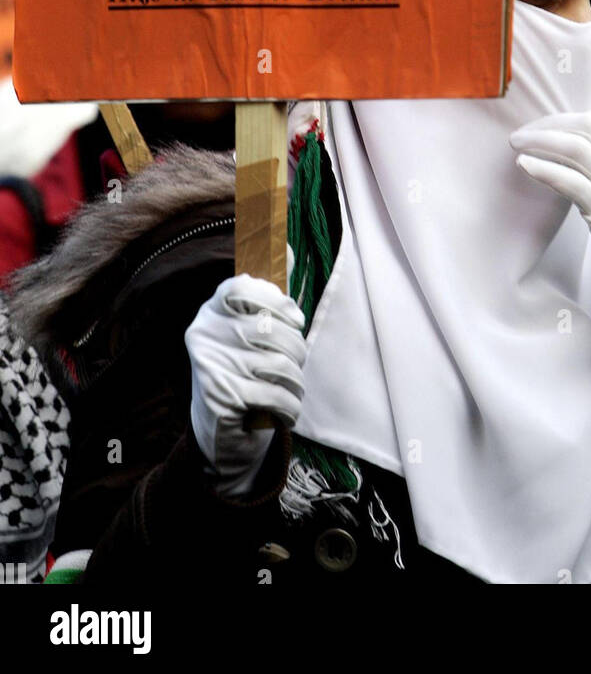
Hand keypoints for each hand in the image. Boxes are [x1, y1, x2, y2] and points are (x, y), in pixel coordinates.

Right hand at [185, 274, 306, 496]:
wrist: (219, 436)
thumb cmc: (244, 373)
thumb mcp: (251, 331)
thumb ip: (268, 294)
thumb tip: (286, 244)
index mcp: (212, 311)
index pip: (245, 287)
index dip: (278, 301)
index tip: (294, 319)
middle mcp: (204, 333)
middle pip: (271, 328)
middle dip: (296, 350)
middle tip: (296, 365)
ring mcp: (209, 366)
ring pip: (277, 364)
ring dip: (296, 382)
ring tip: (293, 389)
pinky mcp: (219, 398)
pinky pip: (273, 395)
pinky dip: (289, 406)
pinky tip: (286, 411)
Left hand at [510, 108, 590, 332]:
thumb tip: (578, 154)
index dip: (574, 115)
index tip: (549, 125)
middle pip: (587, 125)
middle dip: (550, 123)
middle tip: (523, 133)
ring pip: (575, 147)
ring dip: (539, 139)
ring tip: (516, 143)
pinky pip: (568, 180)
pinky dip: (542, 168)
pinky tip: (523, 165)